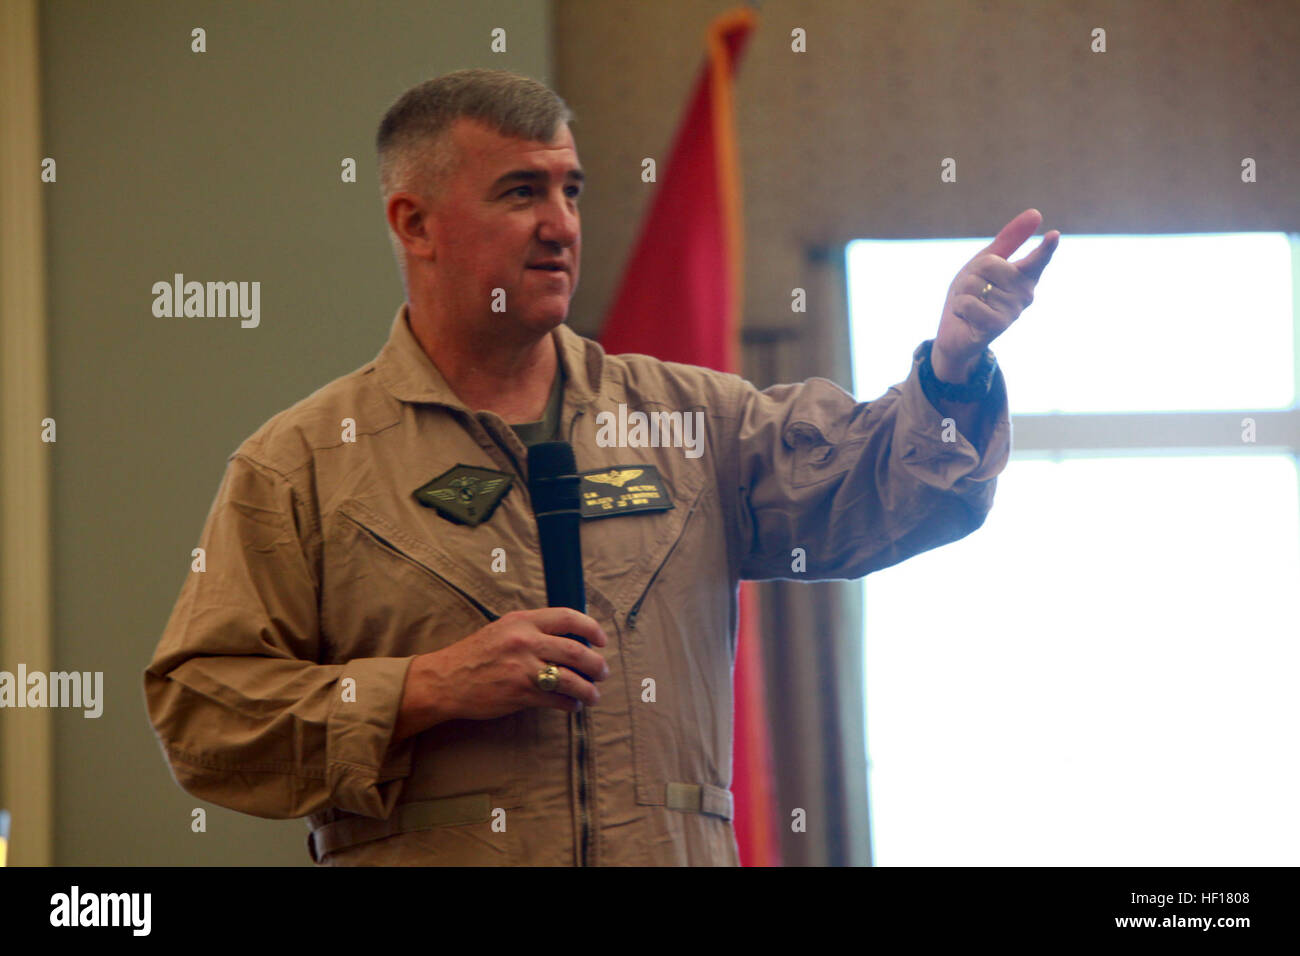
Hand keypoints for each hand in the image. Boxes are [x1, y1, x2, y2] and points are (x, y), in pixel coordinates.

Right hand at [393, 608, 609, 739]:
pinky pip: (556, 699)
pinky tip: (572, 705)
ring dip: (589, 689)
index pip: (568, 617)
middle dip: (597, 664)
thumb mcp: (504, 629)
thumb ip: (534, 630)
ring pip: (571, 679)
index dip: (592, 628)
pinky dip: (570, 704)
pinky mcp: (520, 693)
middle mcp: (525, 641)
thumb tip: (572, 639)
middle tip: (603, 672)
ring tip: (593, 695)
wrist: (446, 679)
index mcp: (523, 621)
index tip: (602, 640)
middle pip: (577, 651)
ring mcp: (523, 668)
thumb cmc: (476, 654)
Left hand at [932, 208, 1059, 380]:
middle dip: (972, 275)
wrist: (955, 332)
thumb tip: (1037, 213)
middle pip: (989, 265)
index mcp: (1024, 276)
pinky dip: (960, 308)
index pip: (1036, 260)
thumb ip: (1009, 240)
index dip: (1044, 248)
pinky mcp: (998, 326)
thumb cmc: (973, 294)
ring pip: (975, 283)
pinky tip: (968, 318)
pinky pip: (969, 303)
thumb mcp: (985, 263)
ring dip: (963, 293)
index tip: (1053, 236)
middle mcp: (1025, 294)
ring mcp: (1013, 312)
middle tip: (975, 291)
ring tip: (972, 306)